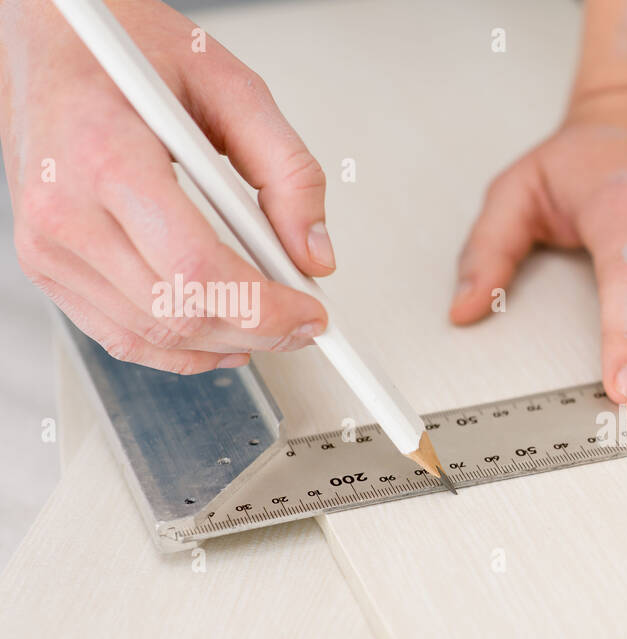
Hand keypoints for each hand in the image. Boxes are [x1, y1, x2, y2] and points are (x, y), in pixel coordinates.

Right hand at [0, 0, 332, 373]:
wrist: (50, 36)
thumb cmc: (127, 51)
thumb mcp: (231, 87)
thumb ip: (288, 171)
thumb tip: (314, 254)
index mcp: (106, 155)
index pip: (195, 271)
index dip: (266, 308)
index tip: (311, 313)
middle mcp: (64, 207)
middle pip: (179, 312)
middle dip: (259, 332)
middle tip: (304, 323)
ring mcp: (46, 243)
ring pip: (153, 336)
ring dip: (226, 344)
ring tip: (272, 325)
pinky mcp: (46, 264)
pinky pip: (121, 336)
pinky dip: (180, 349)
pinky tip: (222, 338)